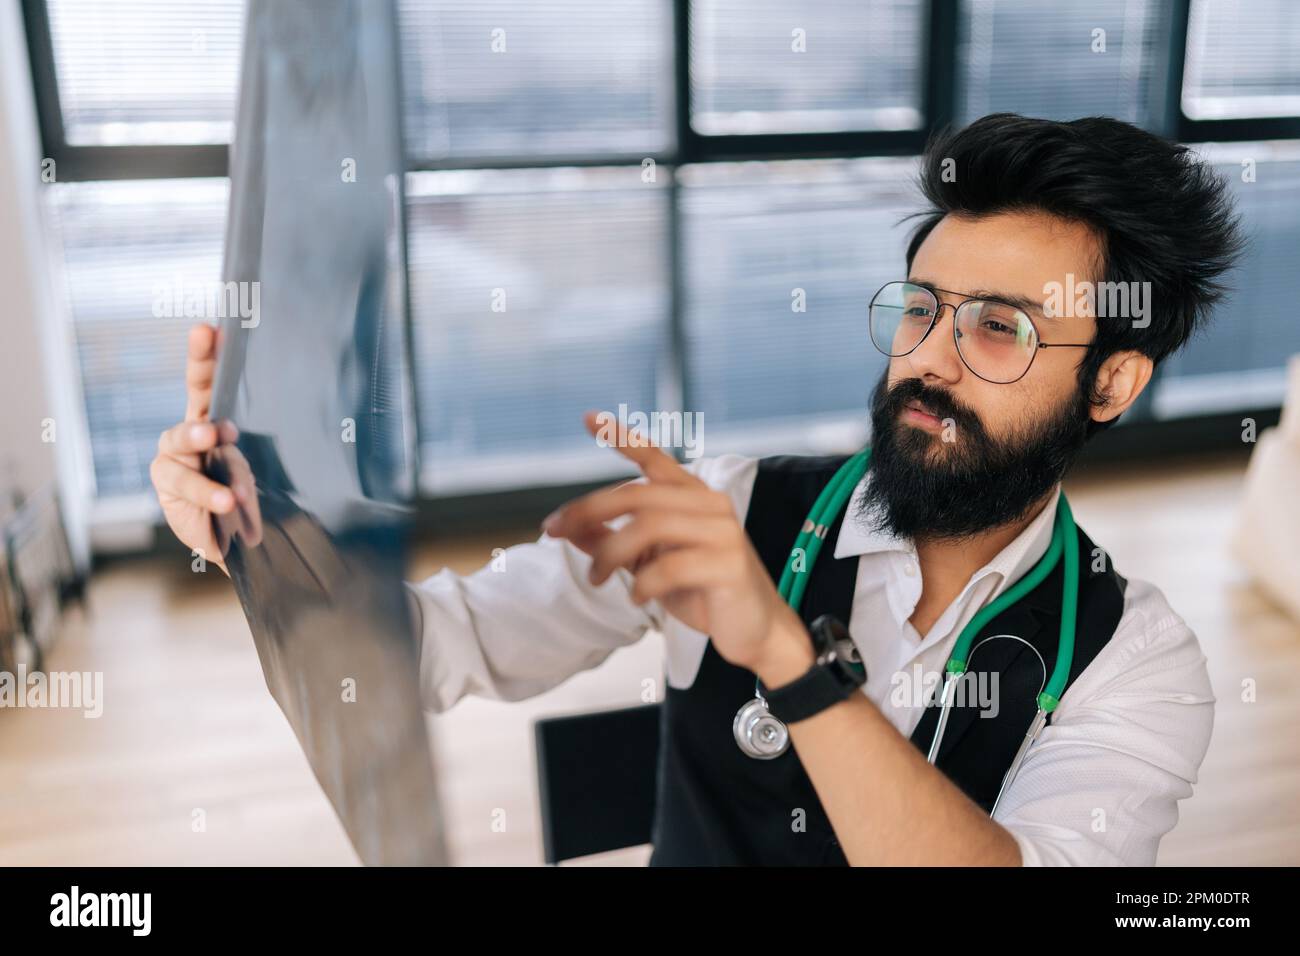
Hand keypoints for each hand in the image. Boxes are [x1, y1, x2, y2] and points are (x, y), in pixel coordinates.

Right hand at [149, 324, 238, 573]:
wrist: (224, 536)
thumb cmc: (236, 492)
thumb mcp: (245, 470)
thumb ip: (239, 455)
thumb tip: (226, 438)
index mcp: (209, 418)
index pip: (207, 382)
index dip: (206, 356)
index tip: (211, 330)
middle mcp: (187, 432)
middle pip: (193, 398)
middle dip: (202, 377)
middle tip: (216, 402)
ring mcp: (173, 459)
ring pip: (183, 443)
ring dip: (202, 443)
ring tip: (218, 442)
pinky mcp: (167, 488)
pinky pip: (188, 487)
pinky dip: (211, 492)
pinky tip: (227, 500)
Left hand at [542, 411, 813, 681]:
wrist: (756, 632)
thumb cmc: (702, 592)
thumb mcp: (649, 565)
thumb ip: (613, 543)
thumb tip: (569, 528)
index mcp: (692, 497)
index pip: (655, 458)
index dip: (623, 437)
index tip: (589, 418)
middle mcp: (710, 505)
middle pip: (637, 495)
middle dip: (588, 510)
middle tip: (552, 531)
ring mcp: (723, 532)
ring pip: (649, 527)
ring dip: (610, 553)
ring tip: (596, 578)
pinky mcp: (729, 565)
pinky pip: (670, 566)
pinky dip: (642, 583)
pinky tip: (636, 597)